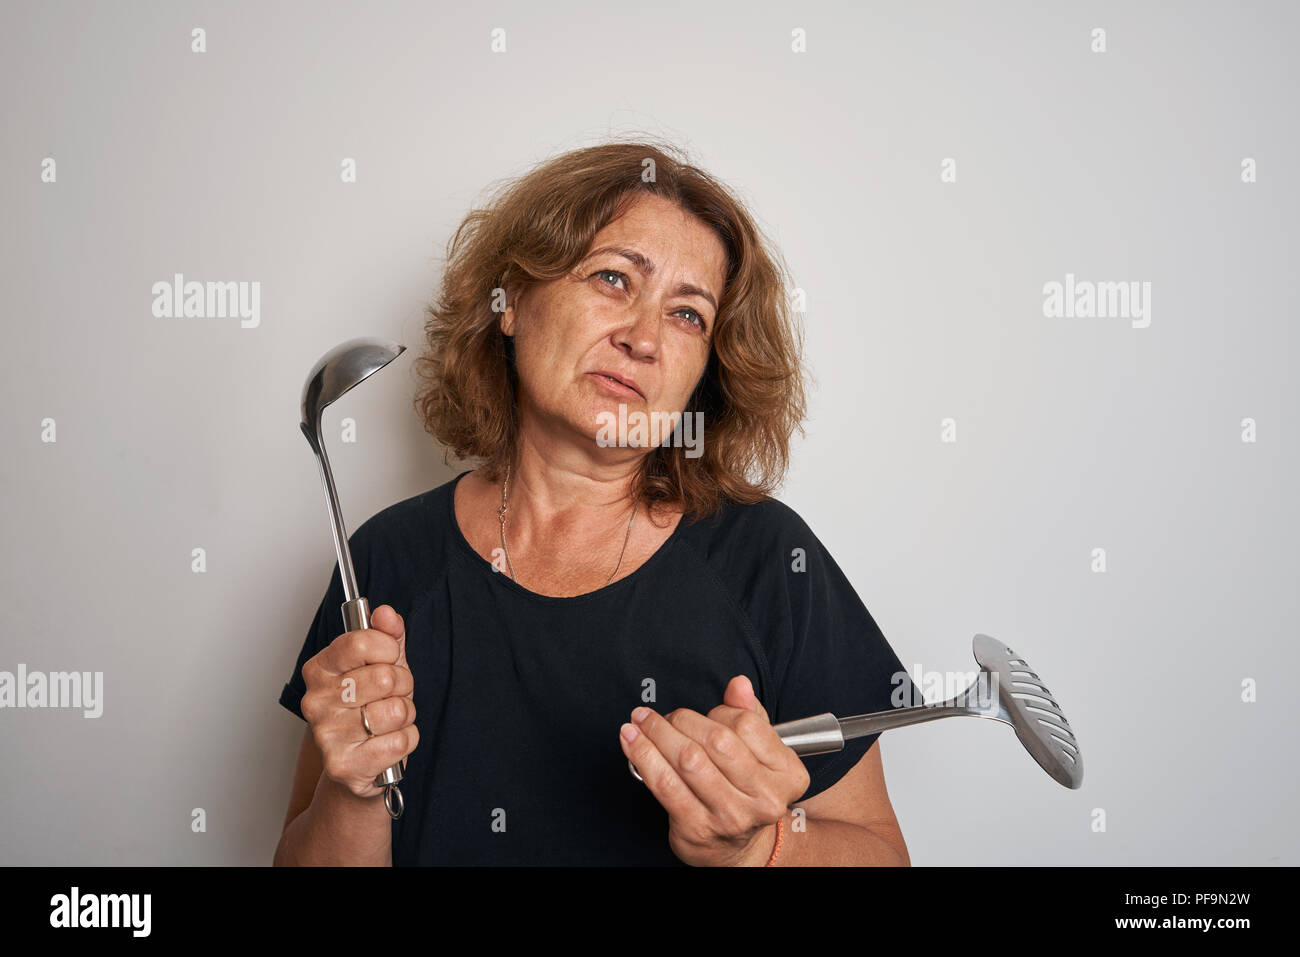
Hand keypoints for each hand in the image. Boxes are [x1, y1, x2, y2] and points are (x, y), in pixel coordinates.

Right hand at [299, 605, 418, 800]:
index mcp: (320, 669)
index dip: (388, 649)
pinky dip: (406, 741)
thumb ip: (387, 635)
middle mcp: (316, 701)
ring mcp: (326, 735)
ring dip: (405, 717)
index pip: (360, 641)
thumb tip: (385, 613)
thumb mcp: (384, 664)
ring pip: (395, 711)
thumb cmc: (372, 708)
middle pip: (384, 677)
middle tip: (391, 696)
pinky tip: (388, 743)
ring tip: (389, 722)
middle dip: (402, 686)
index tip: (390, 657)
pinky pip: (399, 743)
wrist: (363, 764)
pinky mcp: (342, 765)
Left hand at [619, 675, 809, 865]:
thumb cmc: (746, 792)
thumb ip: (750, 714)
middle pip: (716, 741)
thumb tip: (738, 684)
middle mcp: (764, 797)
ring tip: (640, 720)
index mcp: (786, 774)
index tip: (705, 715)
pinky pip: (665, 784)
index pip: (747, 725)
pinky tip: (631, 740)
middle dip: (683, 720)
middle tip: (664, 715)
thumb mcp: (760, 754)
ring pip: (687, 760)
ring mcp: (731, 815)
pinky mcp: (697, 827)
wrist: (738, 849)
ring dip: (656, 733)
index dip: (719, 712)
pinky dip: (643, 756)